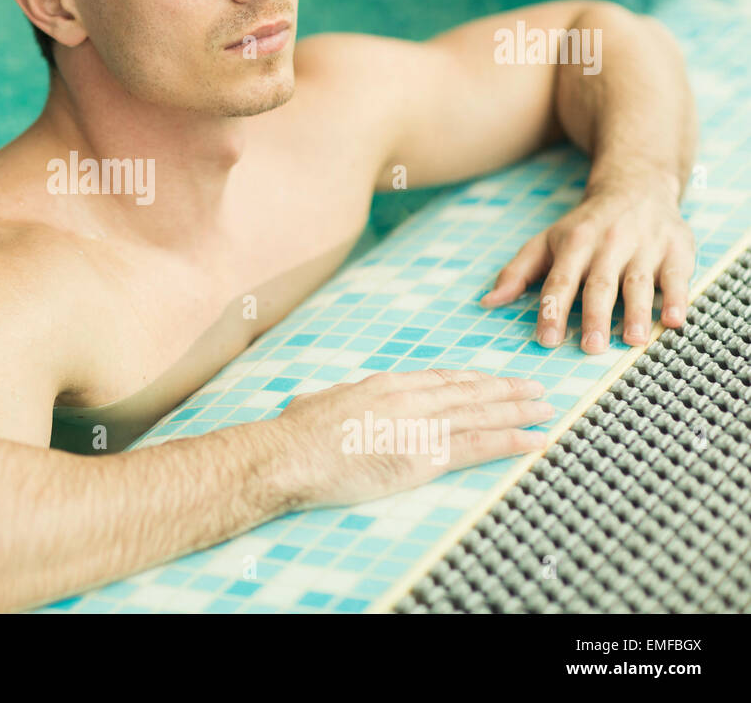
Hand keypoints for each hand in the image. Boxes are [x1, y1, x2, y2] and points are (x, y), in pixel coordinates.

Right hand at [273, 369, 552, 508]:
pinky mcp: (423, 458)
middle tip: (535, 387)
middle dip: (506, 389)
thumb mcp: (320, 402)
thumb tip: (332, 400)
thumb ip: (340, 400)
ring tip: (546, 408)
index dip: (472, 379)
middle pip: (470, 391)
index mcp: (385, 384)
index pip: (440, 378)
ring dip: (519, 411)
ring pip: (482, 413)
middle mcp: (409, 398)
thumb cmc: (296, 433)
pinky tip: (535, 441)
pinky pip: (478, 446)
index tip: (492, 379)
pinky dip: (512, 442)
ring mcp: (419, 426)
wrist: (290, 454)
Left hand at [479, 174, 694, 352]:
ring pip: (638, 282)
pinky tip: (673, 321)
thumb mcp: (546, 241)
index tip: (547, 340)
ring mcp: (644, 246)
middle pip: (600, 284)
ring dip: (636, 312)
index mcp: (573, 242)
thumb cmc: (584, 227)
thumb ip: (517, 272)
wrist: (636, 186)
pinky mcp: (677, 249)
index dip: (553, 309)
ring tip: (632, 341)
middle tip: (590, 348)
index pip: (560, 280)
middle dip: (595, 316)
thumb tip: (487, 302)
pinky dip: (677, 298)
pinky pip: (677, 276)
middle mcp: (608, 243)